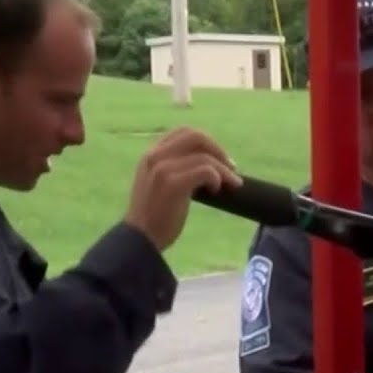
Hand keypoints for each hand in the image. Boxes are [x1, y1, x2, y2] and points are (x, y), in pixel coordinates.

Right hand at [124, 127, 242, 250]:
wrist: (139, 240)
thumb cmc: (153, 217)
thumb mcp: (158, 183)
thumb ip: (174, 168)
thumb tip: (209, 163)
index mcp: (151, 154)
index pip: (184, 132)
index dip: (207, 142)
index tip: (219, 158)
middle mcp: (154, 156)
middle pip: (196, 136)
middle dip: (219, 150)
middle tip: (232, 168)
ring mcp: (162, 168)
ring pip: (204, 156)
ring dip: (224, 169)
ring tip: (232, 183)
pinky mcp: (172, 184)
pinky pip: (205, 171)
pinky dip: (218, 178)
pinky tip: (216, 189)